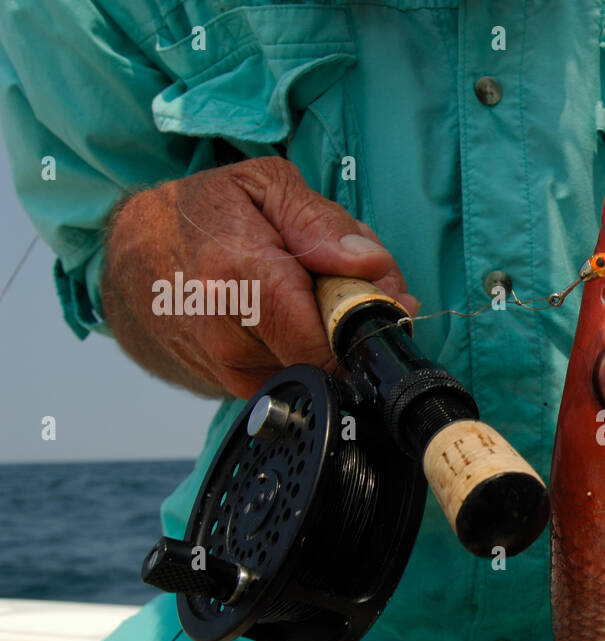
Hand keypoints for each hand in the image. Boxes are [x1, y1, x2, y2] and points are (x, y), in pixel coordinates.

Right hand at [102, 157, 419, 398]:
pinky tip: (283, 312)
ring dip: (327, 331)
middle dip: (353, 316)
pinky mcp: (231, 390)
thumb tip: (368, 264)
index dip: (369, 315)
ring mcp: (227, 372)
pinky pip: (294, 373)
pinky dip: (304, 346)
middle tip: (341, 276)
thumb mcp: (260, 184)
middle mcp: (228, 337)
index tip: (380, 292)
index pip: (331, 335)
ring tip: (301, 287)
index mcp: (239, 278)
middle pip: (334, 351)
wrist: (123, 259)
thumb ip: (321, 223)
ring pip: (319, 365)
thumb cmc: (194, 214)